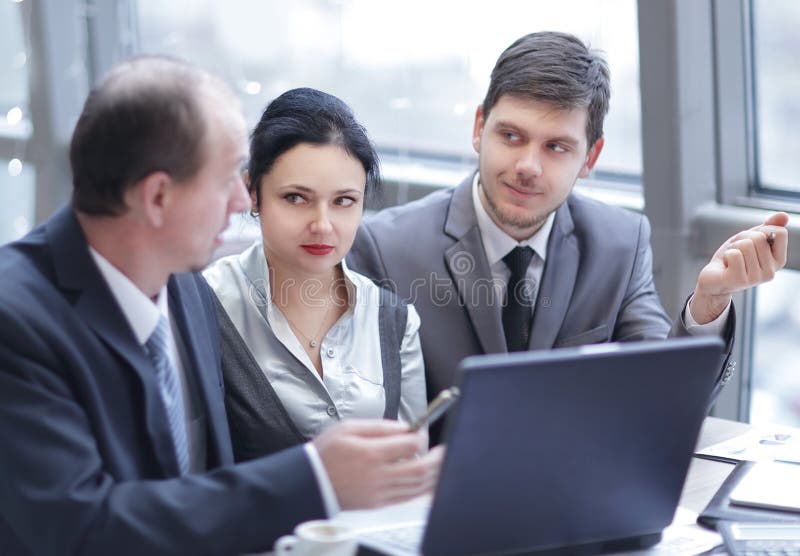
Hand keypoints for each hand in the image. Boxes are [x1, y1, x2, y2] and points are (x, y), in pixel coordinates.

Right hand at [313, 420, 443, 509]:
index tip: (420, 432)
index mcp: (370, 453)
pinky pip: (407, 498)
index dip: (420, 437)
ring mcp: (379, 492)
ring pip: (417, 486)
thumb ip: (380, 426)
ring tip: (437, 463)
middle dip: (438, 458)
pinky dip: (421, 489)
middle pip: (420, 469)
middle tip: (443, 450)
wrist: (310, 481)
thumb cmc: (327, 452)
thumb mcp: (349, 427)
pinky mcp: (378, 503)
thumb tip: (405, 427)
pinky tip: (425, 480)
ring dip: (432, 474)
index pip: (410, 446)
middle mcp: (377, 475)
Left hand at [691, 212, 788, 323]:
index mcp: (779, 261)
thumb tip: (784, 215)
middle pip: (758, 237)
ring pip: (745, 245)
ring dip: (733, 247)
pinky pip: (734, 254)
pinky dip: (726, 255)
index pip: (780, 232)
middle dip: (742, 239)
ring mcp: (756, 278)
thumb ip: (768, 227)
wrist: (714, 280)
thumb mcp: (750, 239)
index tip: (752, 240)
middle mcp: (771, 272)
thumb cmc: (734, 257)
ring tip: (731, 259)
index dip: (762, 229)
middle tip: (737, 252)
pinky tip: (726, 266)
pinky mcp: (739, 281)